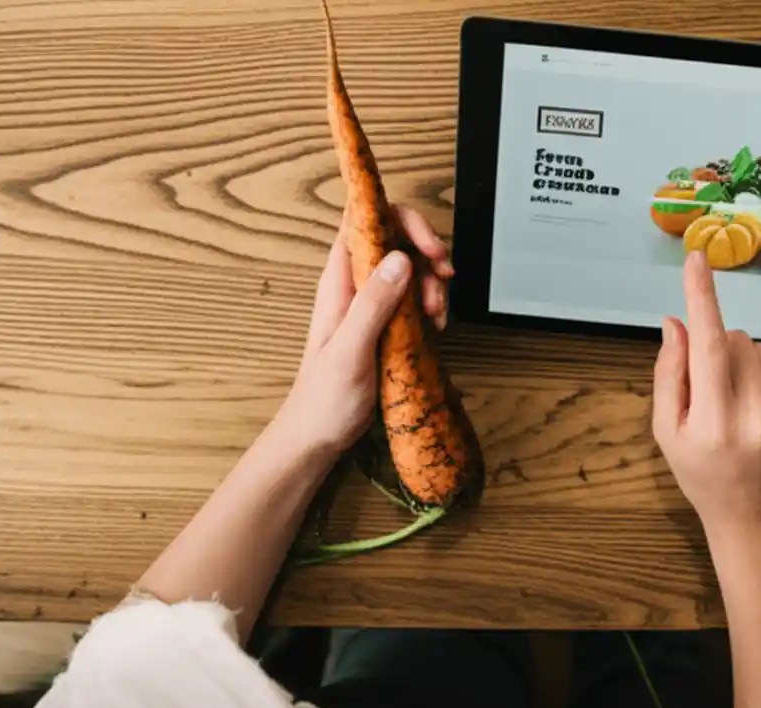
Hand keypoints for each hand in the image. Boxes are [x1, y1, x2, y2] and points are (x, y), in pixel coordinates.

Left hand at [276, 204, 453, 456]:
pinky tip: (437, 326)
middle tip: (442, 281)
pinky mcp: (387, 323)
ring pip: (410, 267)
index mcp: (339, 281)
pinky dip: (432, 304)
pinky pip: (414, 297)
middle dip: (426, 252)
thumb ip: (373, 304)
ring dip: (432, 282)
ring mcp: (372, 303)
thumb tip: (399, 259)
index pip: (364, 221)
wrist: (318, 435)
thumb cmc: (324, 398)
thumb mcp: (350, 351)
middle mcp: (355, 284)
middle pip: (395, 238)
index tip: (429, 247)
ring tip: (437, 314)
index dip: (400, 219)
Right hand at [652, 251, 760, 541]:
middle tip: (716, 394)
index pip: (706, 348)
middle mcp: (755, 419)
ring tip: (745, 407)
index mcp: (711, 425)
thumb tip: (675, 322)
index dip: (701, 298)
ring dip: (749, 365)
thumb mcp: (669, 434)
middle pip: (734, 341)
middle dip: (718, 352)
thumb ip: (669, 376)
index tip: (697, 260)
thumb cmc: (706, 477)